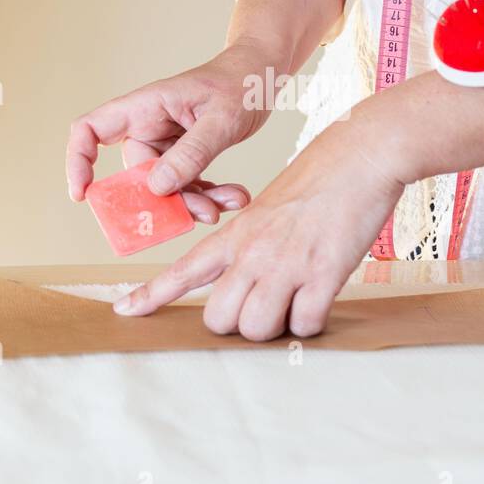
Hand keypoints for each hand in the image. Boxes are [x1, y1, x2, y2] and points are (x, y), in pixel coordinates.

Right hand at [65, 40, 278, 222]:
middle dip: (167, 201)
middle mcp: (149, 126)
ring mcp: (168, 142)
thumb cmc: (240, 82)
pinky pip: (188, 184)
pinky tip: (234, 197)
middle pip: (138, 175)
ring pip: (166, 187)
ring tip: (230, 202)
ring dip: (196, 201)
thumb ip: (191, 154)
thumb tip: (157, 188)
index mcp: (145, 107)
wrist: (264, 74)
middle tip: (203, 212)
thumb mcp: (220, 120)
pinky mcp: (187, 154)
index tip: (83, 194)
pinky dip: (209, 195)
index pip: (91, 130)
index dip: (78, 161)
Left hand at [113, 70, 483, 338]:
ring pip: (256, 329)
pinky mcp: (322, 273)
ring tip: (296, 301)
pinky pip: (304, 325)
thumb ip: (250, 242)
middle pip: (218, 318)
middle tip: (265, 306)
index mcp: (235, 232)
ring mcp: (285, 263)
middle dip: (239, 324)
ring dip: (276, 327)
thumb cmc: (320, 178)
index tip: (123, 312)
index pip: (181, 270)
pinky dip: (312, 323)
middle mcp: (252, 251)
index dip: (150, 296)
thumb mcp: (268, 205)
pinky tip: (321, 300)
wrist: (360, 154)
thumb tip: (249, 278)